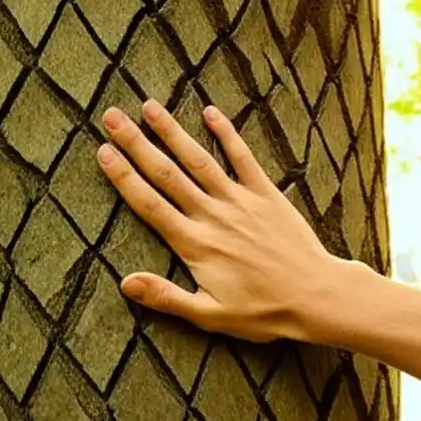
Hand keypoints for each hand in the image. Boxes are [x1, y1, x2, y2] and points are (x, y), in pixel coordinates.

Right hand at [96, 100, 367, 342]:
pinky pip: (243, 158)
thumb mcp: (209, 314)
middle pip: (166, 173)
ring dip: (172, 131)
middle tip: (112, 116)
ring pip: (198, 159)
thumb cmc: (262, 312)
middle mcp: (212, 215)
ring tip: (149, 106)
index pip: (148, 203)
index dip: (123, 176)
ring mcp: (239, 201)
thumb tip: (125, 283)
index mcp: (194, 244)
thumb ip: (165, 297)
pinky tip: (210, 112)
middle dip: (136, 143)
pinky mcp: (265, 195)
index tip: (103, 151)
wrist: (317, 298)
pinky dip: (226, 134)